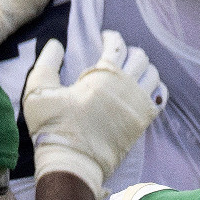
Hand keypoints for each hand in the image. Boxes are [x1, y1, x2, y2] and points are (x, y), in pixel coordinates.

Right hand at [24, 31, 167, 196]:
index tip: (104, 37)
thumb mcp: (37, 93)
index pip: (117, 45)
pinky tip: (145, 89)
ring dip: (144, 68)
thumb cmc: (53, 127)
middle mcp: (126, 85)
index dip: (111, 37)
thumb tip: (55, 43)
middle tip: (118, 54)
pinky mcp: (143, 120)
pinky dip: (156, 87)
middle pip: (140, 56)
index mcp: (103, 75)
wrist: (72, 163)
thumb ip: (46, 63)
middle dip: (129, 51)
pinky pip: (161, 96)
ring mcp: (138, 103)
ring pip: (153, 74)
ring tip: (132, 70)